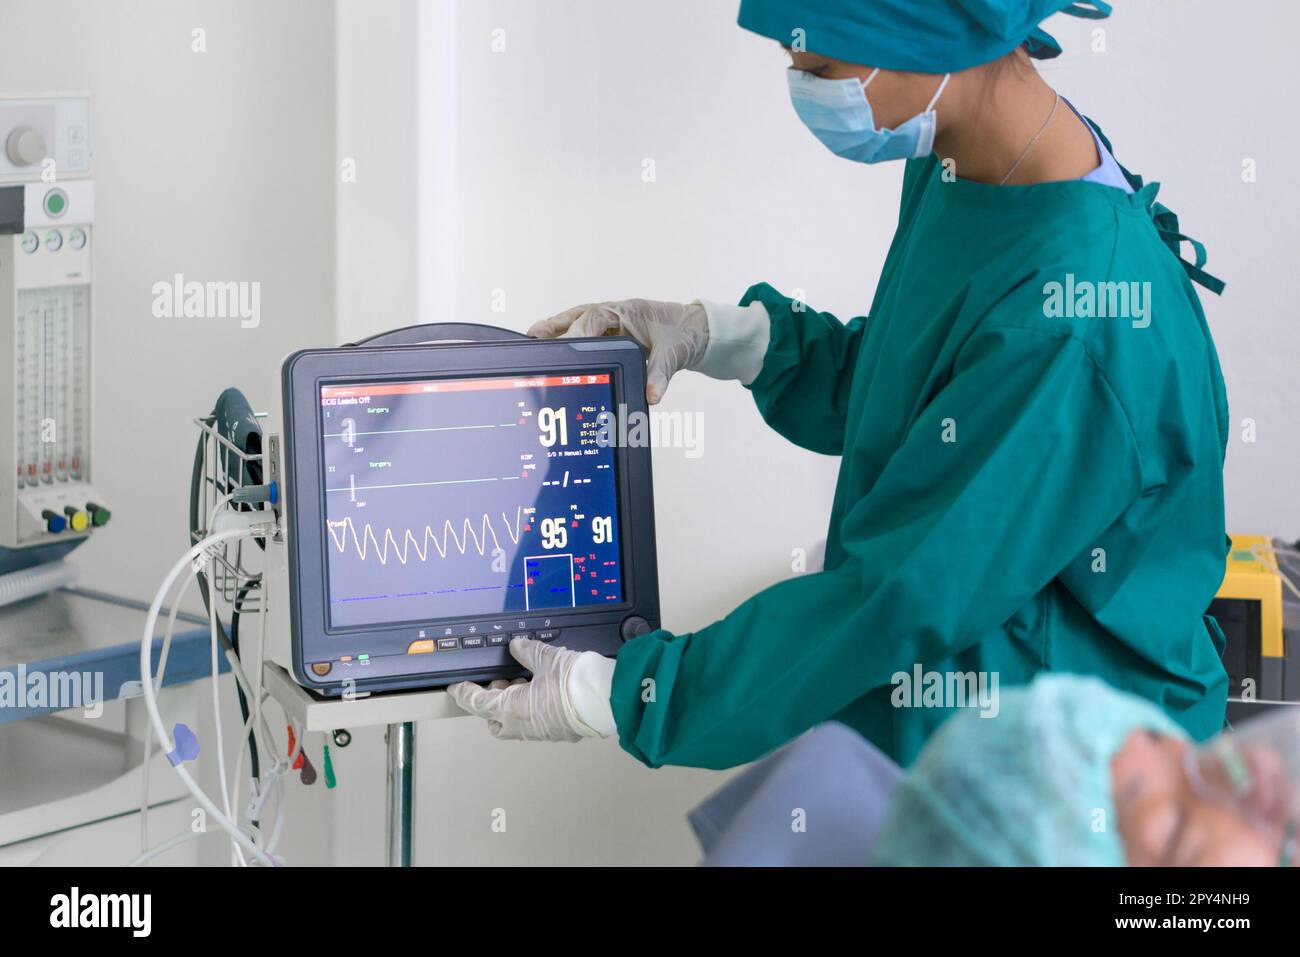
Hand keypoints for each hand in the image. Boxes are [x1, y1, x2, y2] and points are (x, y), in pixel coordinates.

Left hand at [447, 638, 600, 741]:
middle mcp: (523, 726)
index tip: (457, 688)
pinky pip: (535, 725)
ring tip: (524, 685)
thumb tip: (517, 646)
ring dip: (512, 707)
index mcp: (513, 708)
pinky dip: (531, 711)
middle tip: (499, 683)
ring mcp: (541, 733)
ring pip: (515, 724)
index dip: (464, 693)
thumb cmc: (577, 683)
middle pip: (494, 720)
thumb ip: (527, 651)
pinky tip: (543, 694)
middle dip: (491, 703)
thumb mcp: (547, 658)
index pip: (477, 702)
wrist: (607, 699)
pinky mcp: (559, 733)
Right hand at [528, 299, 708, 402]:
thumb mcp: (674, 355)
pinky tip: (549, 345)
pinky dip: (565, 337)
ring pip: (576, 322)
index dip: (577, 331)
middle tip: (535, 339)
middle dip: (557, 328)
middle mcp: (614, 313)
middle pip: (578, 318)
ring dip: (556, 330)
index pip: (595, 318)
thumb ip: (660, 375)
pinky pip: (583, 332)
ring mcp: (610, 322)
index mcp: (626, 311)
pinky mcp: (609, 332)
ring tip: (533, 339)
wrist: (694, 331)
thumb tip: (651, 396)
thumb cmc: (683, 335)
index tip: (565, 345)